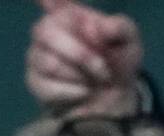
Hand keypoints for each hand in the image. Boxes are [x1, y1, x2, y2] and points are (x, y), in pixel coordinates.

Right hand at [27, 0, 142, 117]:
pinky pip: (48, 87)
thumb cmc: (117, 61)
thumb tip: (98, 28)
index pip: (54, 3)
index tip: (45, 1)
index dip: (51, 2)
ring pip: (50, 64)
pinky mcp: (35, 82)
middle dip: (80, 55)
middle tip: (102, 69)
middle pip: (46, 33)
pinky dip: (72, 92)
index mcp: (68, 13)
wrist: (113, 97)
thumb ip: (120, 28)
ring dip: (79, 76)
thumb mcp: (128, 41)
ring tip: (94, 80)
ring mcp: (36, 56)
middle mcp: (46, 30)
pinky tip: (83, 92)